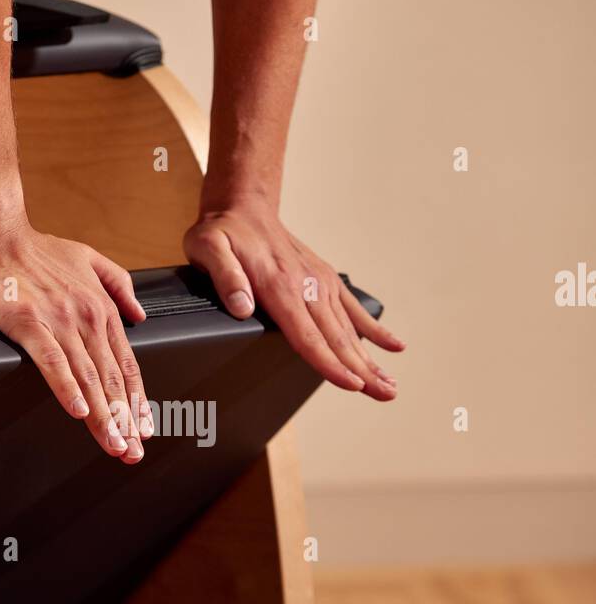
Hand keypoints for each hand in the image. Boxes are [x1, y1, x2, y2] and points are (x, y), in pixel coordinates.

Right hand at [0, 223, 153, 462]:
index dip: (137, 399)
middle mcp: (86, 317)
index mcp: (100, 308)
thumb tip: (139, 314)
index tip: (144, 429)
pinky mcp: (29, 323)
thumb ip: (118, 285)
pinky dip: (68, 388)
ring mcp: (59, 320)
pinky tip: (79, 412)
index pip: (126, 363)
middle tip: (133, 452)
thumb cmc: (32, 248)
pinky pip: (53, 361)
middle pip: (112, 378)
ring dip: (104, 415)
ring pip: (89, 376)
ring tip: (114, 445)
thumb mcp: (88, 257)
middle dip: (125, 420)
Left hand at [184, 201, 404, 398]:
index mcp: (280, 286)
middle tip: (386, 396)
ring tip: (390, 386)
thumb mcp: (208, 248)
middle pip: (337, 339)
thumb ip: (225, 277)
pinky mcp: (325, 279)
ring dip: (371, 359)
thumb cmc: (223, 231)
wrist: (244, 207)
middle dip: (363, 371)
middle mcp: (307, 286)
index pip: (309, 336)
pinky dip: (374, 329)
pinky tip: (394, 346)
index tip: (352, 384)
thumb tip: (243, 306)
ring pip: (349, 330)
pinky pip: (354, 308)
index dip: (330, 364)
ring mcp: (320, 283)